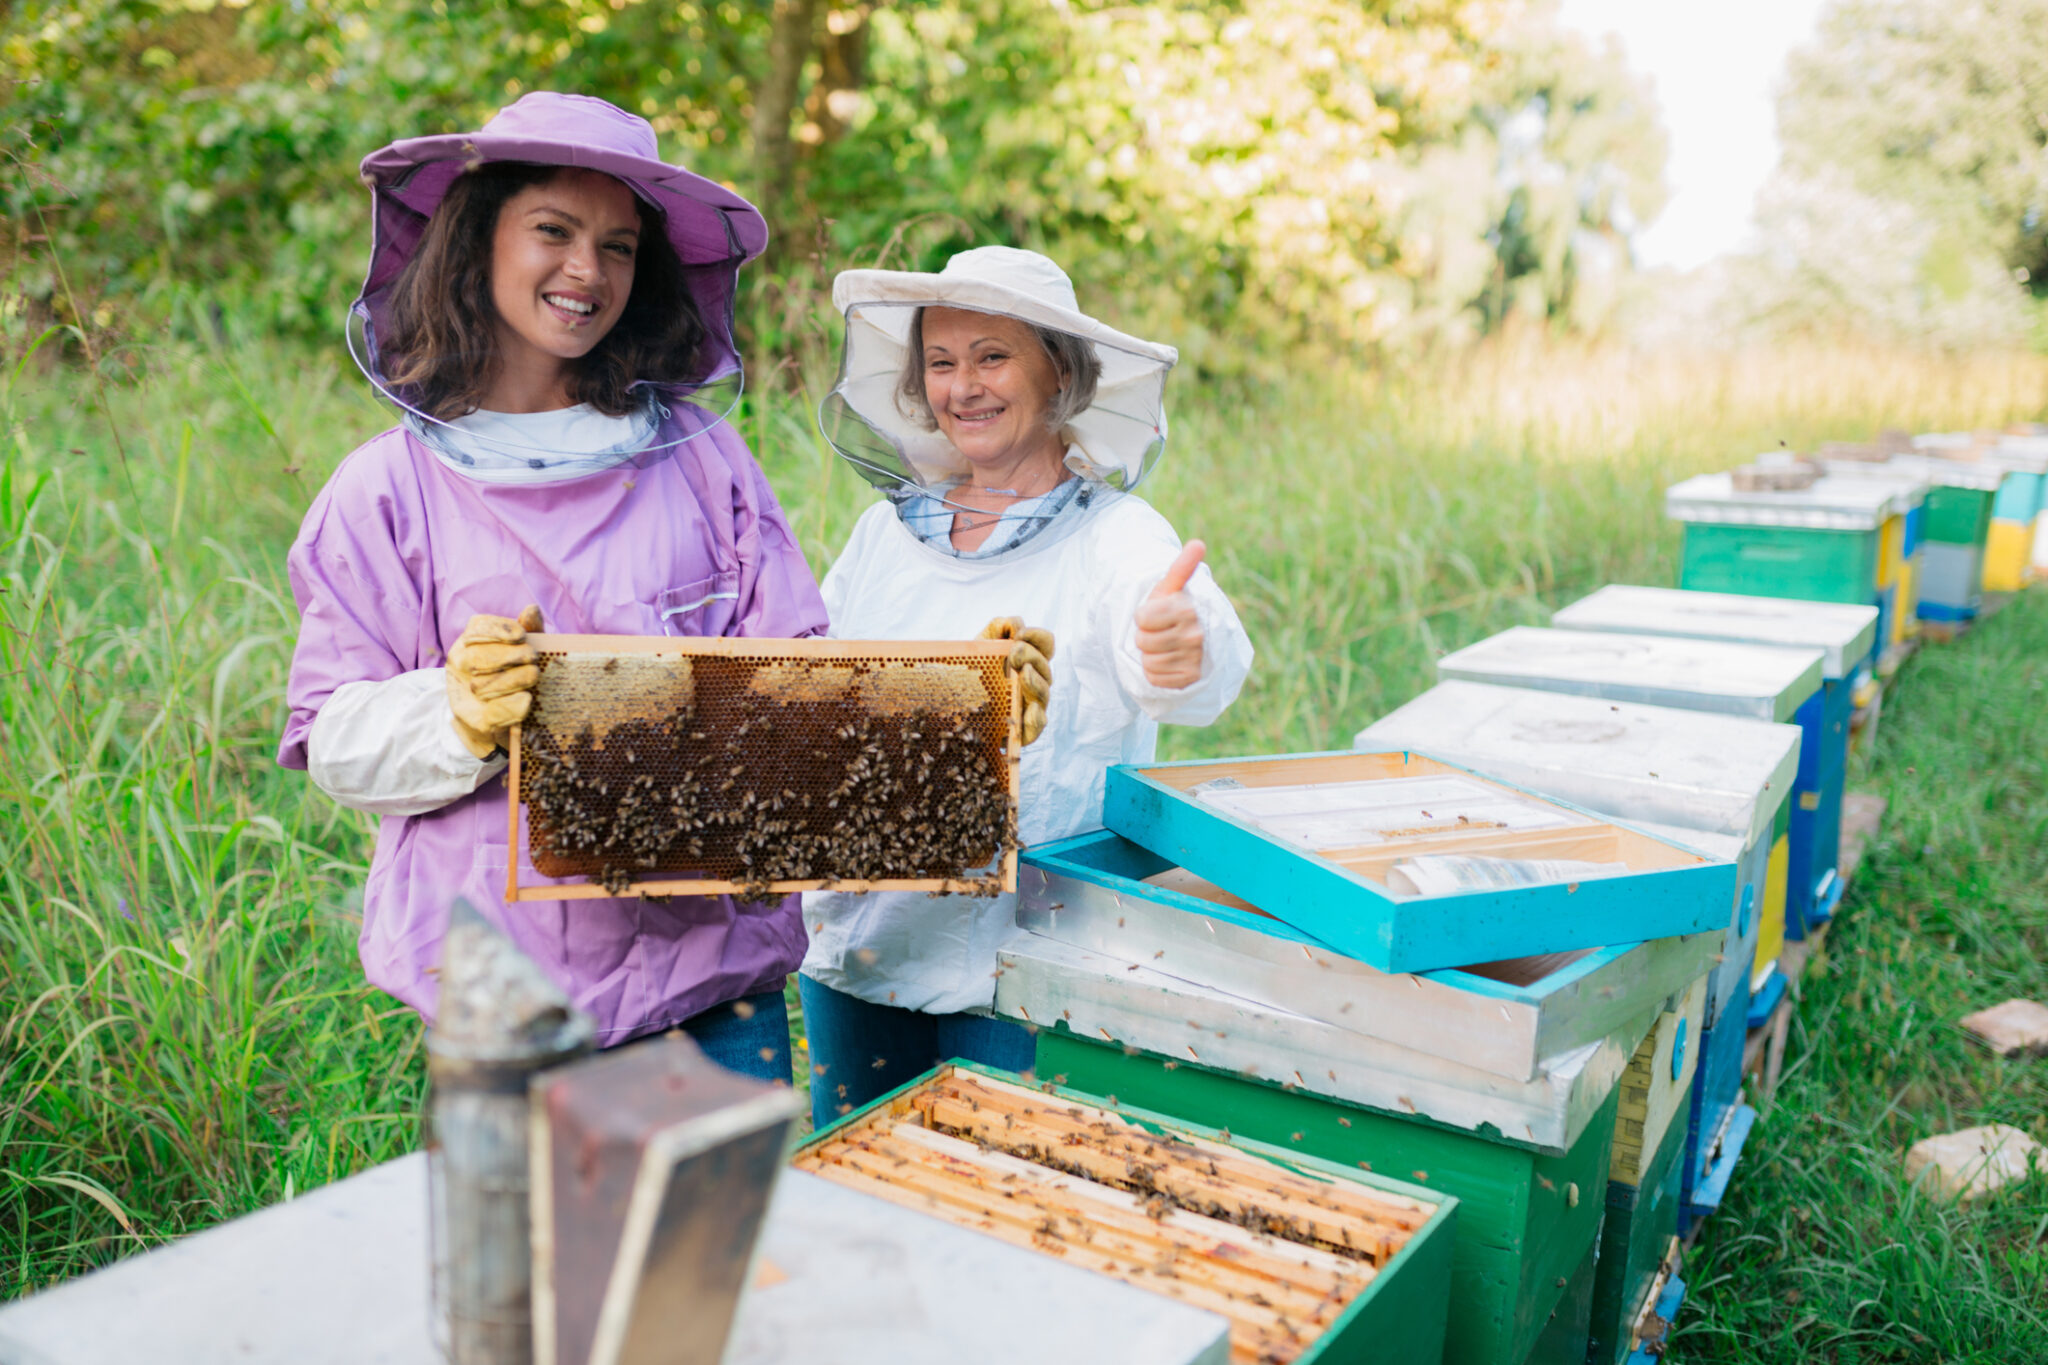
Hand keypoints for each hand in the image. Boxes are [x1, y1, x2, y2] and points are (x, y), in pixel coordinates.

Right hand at [446, 604, 543, 759]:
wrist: (496, 717)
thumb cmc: (512, 673)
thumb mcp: (523, 649)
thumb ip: (530, 630)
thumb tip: (532, 609)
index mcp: (468, 642)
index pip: (477, 629)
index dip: (499, 630)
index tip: (521, 635)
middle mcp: (459, 664)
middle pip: (479, 657)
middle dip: (511, 656)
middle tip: (532, 658)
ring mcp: (462, 693)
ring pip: (484, 685)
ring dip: (515, 680)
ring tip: (533, 676)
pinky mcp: (473, 720)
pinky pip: (492, 712)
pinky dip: (513, 706)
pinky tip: (526, 699)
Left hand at [979, 616, 1054, 745]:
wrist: (950, 706)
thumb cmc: (970, 673)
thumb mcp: (979, 647)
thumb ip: (996, 629)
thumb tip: (1013, 623)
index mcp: (1028, 659)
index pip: (1046, 645)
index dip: (1038, 637)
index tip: (1019, 634)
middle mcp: (1033, 681)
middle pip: (1045, 668)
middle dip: (1032, 657)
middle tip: (1015, 651)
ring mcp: (1030, 705)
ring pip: (1044, 694)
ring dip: (1036, 682)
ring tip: (1024, 673)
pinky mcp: (1022, 730)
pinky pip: (1037, 725)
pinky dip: (1037, 717)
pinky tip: (1031, 709)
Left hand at [1135, 540, 1205, 689]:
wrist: (1193, 641)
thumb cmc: (1174, 611)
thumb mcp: (1172, 589)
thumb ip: (1181, 567)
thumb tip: (1198, 544)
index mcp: (1187, 609)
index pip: (1141, 619)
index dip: (1144, 617)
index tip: (1157, 615)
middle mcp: (1195, 634)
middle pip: (1143, 641)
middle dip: (1146, 638)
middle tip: (1160, 633)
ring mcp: (1195, 658)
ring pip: (1149, 661)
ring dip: (1151, 656)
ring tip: (1165, 647)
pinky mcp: (1191, 678)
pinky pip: (1155, 678)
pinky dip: (1157, 673)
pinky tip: (1169, 663)